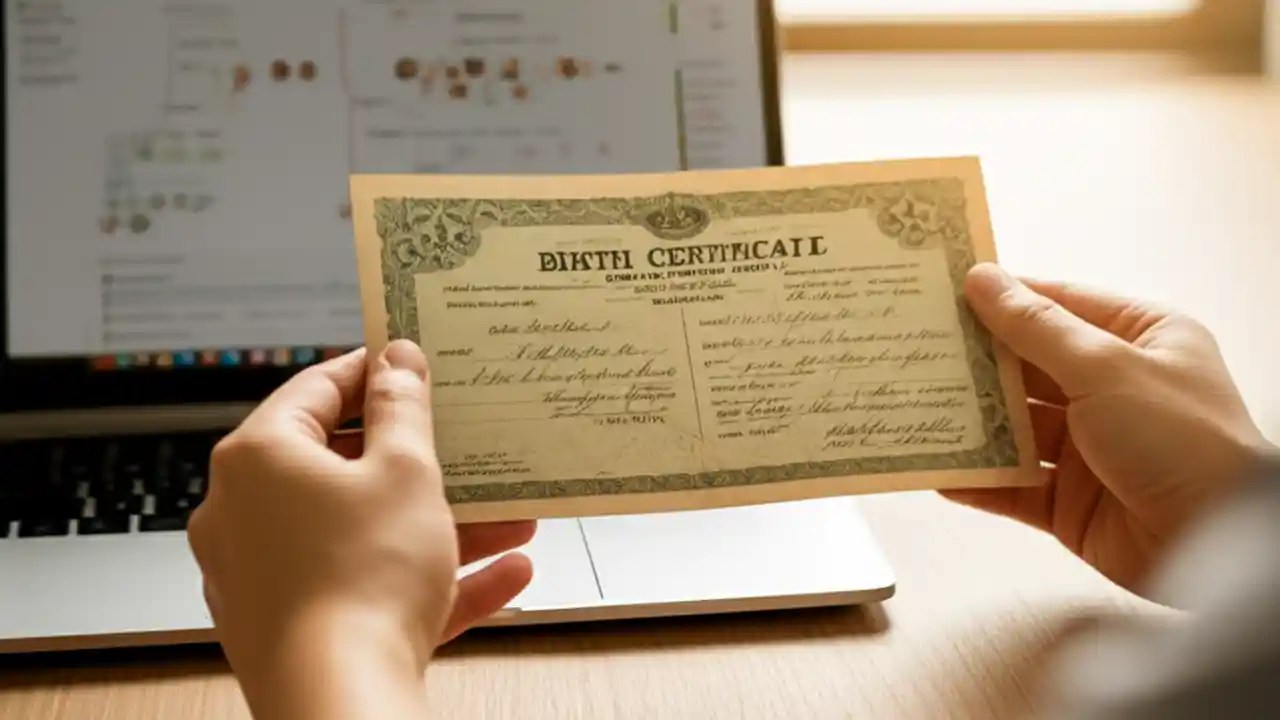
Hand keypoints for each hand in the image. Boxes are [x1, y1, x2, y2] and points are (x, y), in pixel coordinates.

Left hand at [188, 341, 534, 718]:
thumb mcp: (405, 472)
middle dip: (423, 465)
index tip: (413, 366)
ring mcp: (264, 575)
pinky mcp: (293, 626)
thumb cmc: (362, 578)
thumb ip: (403, 408)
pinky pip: (366, 587)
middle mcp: (244, 513)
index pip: (317, 390)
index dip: (373, 373)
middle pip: (344, 468)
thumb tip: (396, 360)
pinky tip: (502, 576)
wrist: (340, 700)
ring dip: (440, 526)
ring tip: (510, 523)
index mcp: (258, 458)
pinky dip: (426, 579)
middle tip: (466, 447)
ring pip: (364, 533)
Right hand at [944, 264, 1271, 593]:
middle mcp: (1115, 389)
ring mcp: (1091, 448)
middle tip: (912, 344)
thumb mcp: (1105, 367)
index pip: (1059, 305)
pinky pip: (1011, 485)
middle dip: (974, 361)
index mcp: (1141, 340)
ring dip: (968, 420)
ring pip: (1014, 427)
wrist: (1216, 545)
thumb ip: (1035, 328)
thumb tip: (983, 279)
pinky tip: (935, 469)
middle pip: (1028, 367)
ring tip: (912, 401)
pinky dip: (976, 480)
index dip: (1003, 297)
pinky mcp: (1071, 502)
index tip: (943, 289)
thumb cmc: (1182, 440)